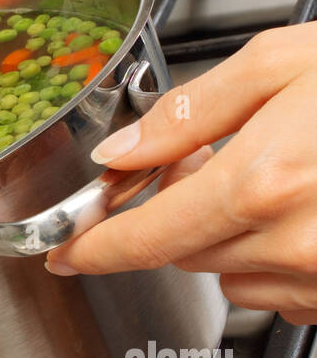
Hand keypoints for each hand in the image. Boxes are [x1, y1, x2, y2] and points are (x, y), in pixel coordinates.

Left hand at [45, 25, 316, 324]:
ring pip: (236, 275)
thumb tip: (122, 150)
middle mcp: (294, 244)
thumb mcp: (284, 63)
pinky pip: (290, 294)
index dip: (96, 245)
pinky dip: (283, 258)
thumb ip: (191, 112)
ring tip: (285, 176)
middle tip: (224, 158)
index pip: (146, 236)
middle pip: (186, 252)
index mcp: (262, 181)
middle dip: (185, 211)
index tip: (66, 251)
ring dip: (236, 234)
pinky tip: (314, 207)